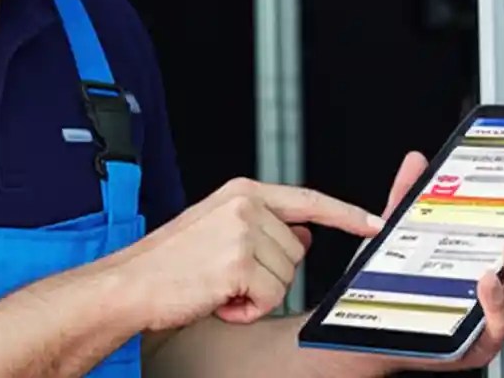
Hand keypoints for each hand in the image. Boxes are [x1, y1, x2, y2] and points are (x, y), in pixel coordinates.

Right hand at [114, 177, 383, 331]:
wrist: (128, 285)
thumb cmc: (167, 264)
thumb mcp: (217, 231)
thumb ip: (263, 227)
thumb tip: (304, 234)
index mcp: (241, 192)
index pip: (308, 200)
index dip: (347, 214)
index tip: (375, 223)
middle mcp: (245, 204)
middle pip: (297, 252)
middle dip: (268, 275)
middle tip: (223, 276)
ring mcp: (242, 231)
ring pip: (286, 278)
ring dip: (255, 294)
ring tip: (216, 286)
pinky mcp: (238, 261)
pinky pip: (268, 299)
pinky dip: (245, 310)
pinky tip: (216, 300)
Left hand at [316, 152, 503, 375]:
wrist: (360, 332)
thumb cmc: (384, 289)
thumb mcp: (399, 238)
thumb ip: (409, 199)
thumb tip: (417, 162)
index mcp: (476, 278)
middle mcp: (484, 305)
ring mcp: (479, 328)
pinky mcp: (468, 349)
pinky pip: (491, 332)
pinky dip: (494, 306)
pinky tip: (486, 283)